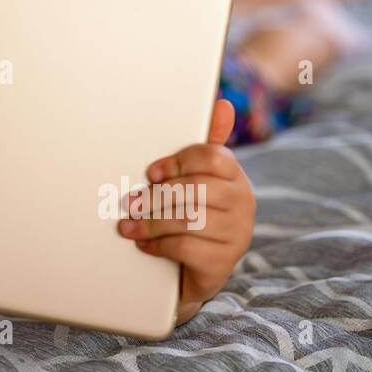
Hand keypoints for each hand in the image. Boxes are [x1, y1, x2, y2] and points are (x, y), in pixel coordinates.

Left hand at [116, 99, 254, 326]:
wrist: (196, 267)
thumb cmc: (191, 211)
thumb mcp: (194, 178)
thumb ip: (202, 146)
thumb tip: (222, 104)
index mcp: (234, 175)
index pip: (212, 157)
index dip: (177, 163)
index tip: (150, 174)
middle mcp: (243, 202)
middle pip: (197, 189)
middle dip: (157, 197)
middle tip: (129, 203)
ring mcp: (238, 234)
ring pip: (189, 220)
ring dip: (151, 222)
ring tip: (127, 225)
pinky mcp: (224, 262)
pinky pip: (188, 249)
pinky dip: (159, 245)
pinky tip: (143, 244)